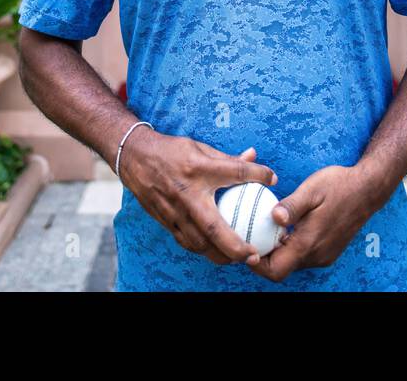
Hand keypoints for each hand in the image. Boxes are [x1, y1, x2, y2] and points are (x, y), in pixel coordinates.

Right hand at [120, 129, 278, 264]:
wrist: (134, 157)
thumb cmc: (171, 151)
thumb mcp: (200, 147)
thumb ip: (227, 158)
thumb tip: (253, 156)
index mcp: (199, 168)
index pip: (235, 172)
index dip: (257, 174)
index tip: (272, 179)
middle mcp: (187, 192)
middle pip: (214, 226)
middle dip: (235, 246)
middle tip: (253, 254)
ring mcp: (174, 210)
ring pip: (199, 242)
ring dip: (220, 254)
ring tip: (239, 258)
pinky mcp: (165, 220)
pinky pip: (186, 242)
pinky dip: (202, 250)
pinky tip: (216, 252)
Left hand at [245, 164, 384, 281]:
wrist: (369, 188)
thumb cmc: (340, 185)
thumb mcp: (312, 189)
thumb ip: (292, 206)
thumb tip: (273, 216)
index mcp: (309, 243)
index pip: (275, 270)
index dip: (256, 264)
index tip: (244, 246)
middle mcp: (317, 255)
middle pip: (281, 268)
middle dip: (263, 256)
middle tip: (249, 233)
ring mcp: (323, 254)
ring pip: (291, 262)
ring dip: (276, 250)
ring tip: (264, 227)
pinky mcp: (328, 250)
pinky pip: (302, 255)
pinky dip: (289, 246)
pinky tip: (284, 227)